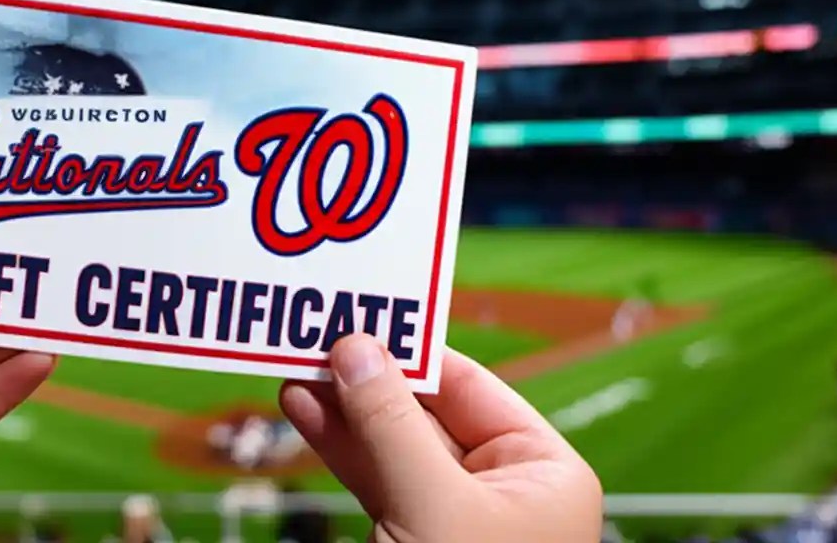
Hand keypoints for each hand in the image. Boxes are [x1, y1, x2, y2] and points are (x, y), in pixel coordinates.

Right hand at [280, 334, 601, 541]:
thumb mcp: (433, 506)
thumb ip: (393, 426)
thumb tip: (359, 349)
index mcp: (542, 471)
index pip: (470, 385)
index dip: (412, 349)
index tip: (359, 316)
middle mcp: (503, 488)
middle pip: (426, 410)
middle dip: (367, 377)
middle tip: (315, 336)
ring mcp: (455, 516)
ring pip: (391, 444)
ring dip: (343, 410)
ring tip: (294, 368)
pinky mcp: (414, 536)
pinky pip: (375, 478)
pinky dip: (340, 448)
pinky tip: (306, 413)